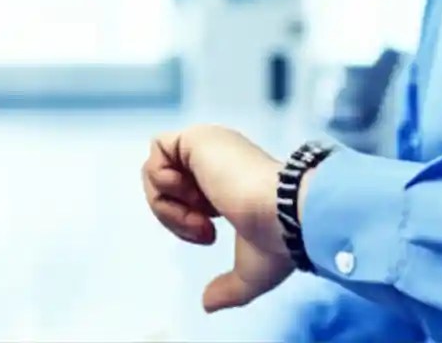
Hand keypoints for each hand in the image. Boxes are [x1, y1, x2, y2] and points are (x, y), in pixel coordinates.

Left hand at [141, 124, 298, 311]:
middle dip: (176, 216)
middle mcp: (218, 161)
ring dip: (171, 205)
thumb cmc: (280, 239)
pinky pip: (155, 153)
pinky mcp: (197, 138)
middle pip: (166, 186)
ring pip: (157, 172)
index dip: (186, 221)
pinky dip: (163, 182)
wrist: (285, 214)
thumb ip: (229, 287)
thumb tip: (207, 304)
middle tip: (206, 229)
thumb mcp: (253, 271)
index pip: (186, 197)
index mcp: (230, 182)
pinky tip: (194, 195)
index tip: (212, 236)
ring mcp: (208, 147)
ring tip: (202, 214)